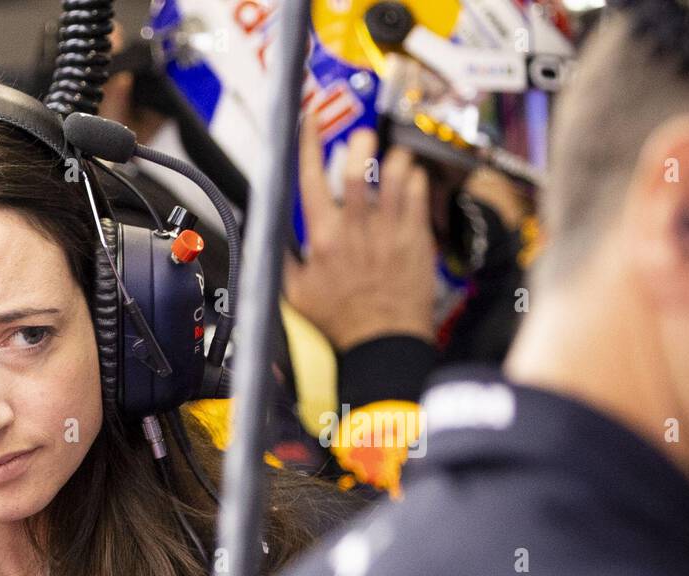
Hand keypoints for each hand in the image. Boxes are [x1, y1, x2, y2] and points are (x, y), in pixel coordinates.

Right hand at [284, 115, 436, 352]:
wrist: (382, 343)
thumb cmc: (341, 323)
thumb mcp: (296, 294)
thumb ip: (284, 258)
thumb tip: (270, 236)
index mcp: (324, 238)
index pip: (310, 178)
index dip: (308, 143)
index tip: (309, 120)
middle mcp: (357, 230)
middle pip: (357, 171)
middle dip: (359, 143)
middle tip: (361, 134)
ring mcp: (390, 233)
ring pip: (395, 177)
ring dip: (394, 158)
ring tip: (393, 154)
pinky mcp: (416, 241)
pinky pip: (418, 196)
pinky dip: (415, 180)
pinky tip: (411, 178)